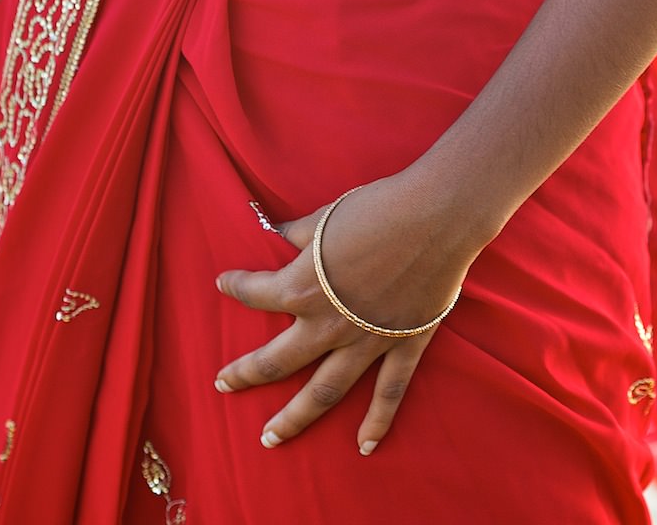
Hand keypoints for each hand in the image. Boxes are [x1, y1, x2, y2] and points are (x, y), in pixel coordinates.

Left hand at [213, 169, 474, 455]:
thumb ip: (299, 233)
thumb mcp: (325, 217)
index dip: (235, 286)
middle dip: (246, 374)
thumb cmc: (375, 209)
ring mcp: (366, 343)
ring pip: (323, 392)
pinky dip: (377, 422)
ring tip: (270, 438)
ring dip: (294, 417)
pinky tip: (363, 446)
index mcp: (301, 288)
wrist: (434, 219)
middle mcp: (326, 325)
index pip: (255, 293)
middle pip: (276, 361)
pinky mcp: (403, 346)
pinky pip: (388, 393)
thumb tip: (277, 234)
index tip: (222, 283)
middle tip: (223, 385)